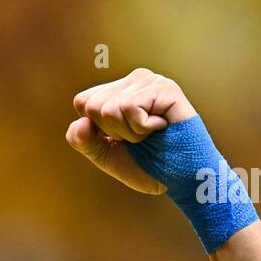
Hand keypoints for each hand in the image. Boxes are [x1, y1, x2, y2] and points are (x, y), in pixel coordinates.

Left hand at [65, 68, 196, 193]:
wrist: (180, 180)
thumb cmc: (146, 165)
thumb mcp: (105, 155)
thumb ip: (83, 141)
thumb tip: (80, 123)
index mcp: (118, 91)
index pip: (83, 102)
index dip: (97, 130)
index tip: (122, 139)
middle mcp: (134, 80)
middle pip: (93, 105)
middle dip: (113, 132)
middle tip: (140, 138)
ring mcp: (151, 81)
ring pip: (109, 108)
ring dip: (130, 133)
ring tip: (152, 134)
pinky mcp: (165, 88)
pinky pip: (130, 107)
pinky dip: (142, 128)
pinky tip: (161, 127)